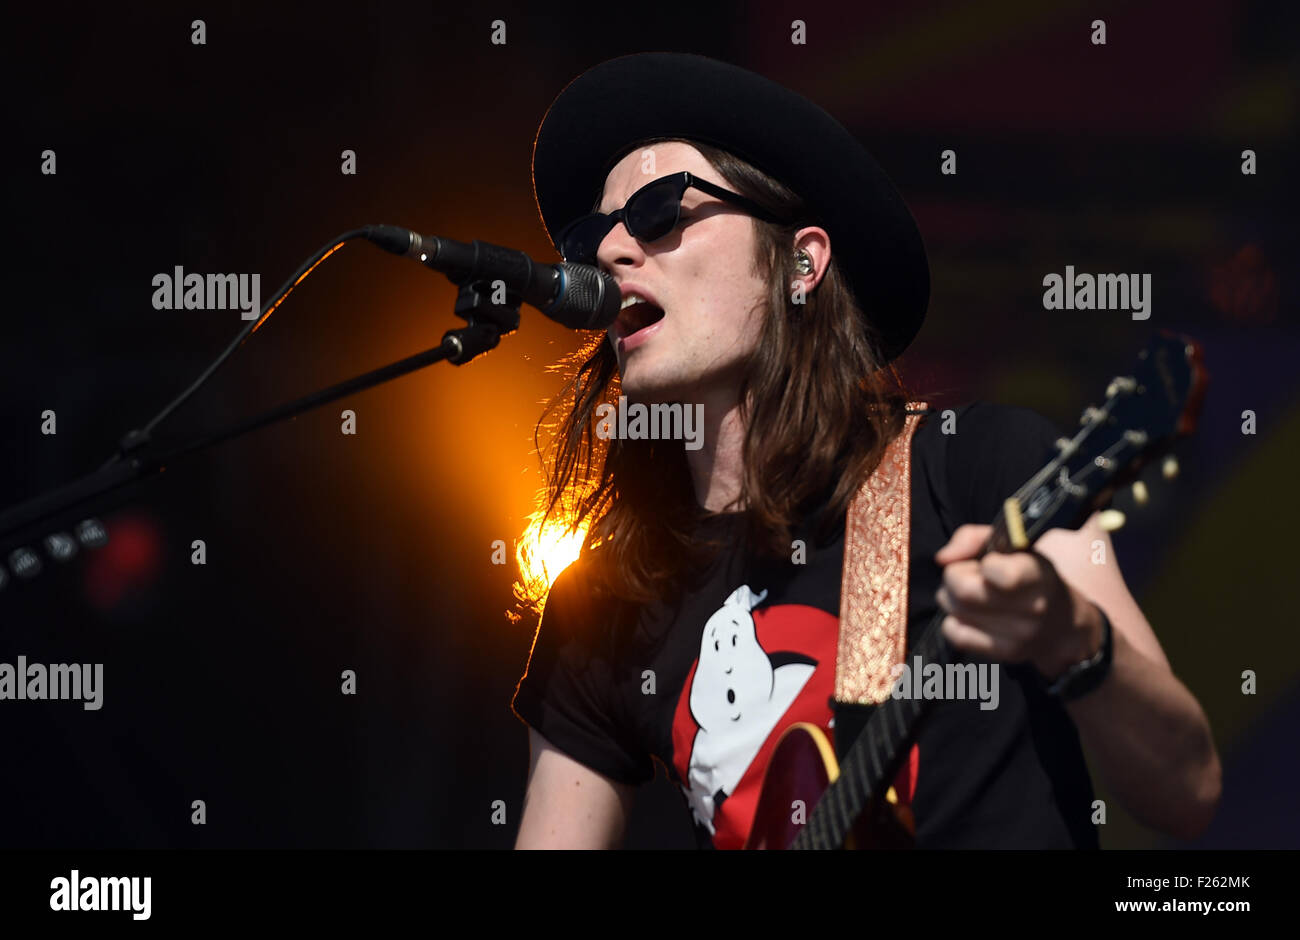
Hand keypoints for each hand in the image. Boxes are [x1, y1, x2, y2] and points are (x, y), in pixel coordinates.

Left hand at [933, 524, 1103, 679]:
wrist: (1062, 622)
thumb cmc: (1029, 575)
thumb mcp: (1011, 544)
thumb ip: (972, 538)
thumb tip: (943, 559)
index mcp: (1037, 575)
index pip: (1001, 575)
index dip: (983, 564)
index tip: (989, 563)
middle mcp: (1033, 608)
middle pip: (964, 592)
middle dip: (955, 577)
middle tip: (967, 574)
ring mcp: (1020, 635)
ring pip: (956, 611)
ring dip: (951, 598)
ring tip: (970, 593)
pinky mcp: (1005, 653)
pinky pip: (955, 634)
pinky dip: (953, 620)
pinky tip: (969, 614)